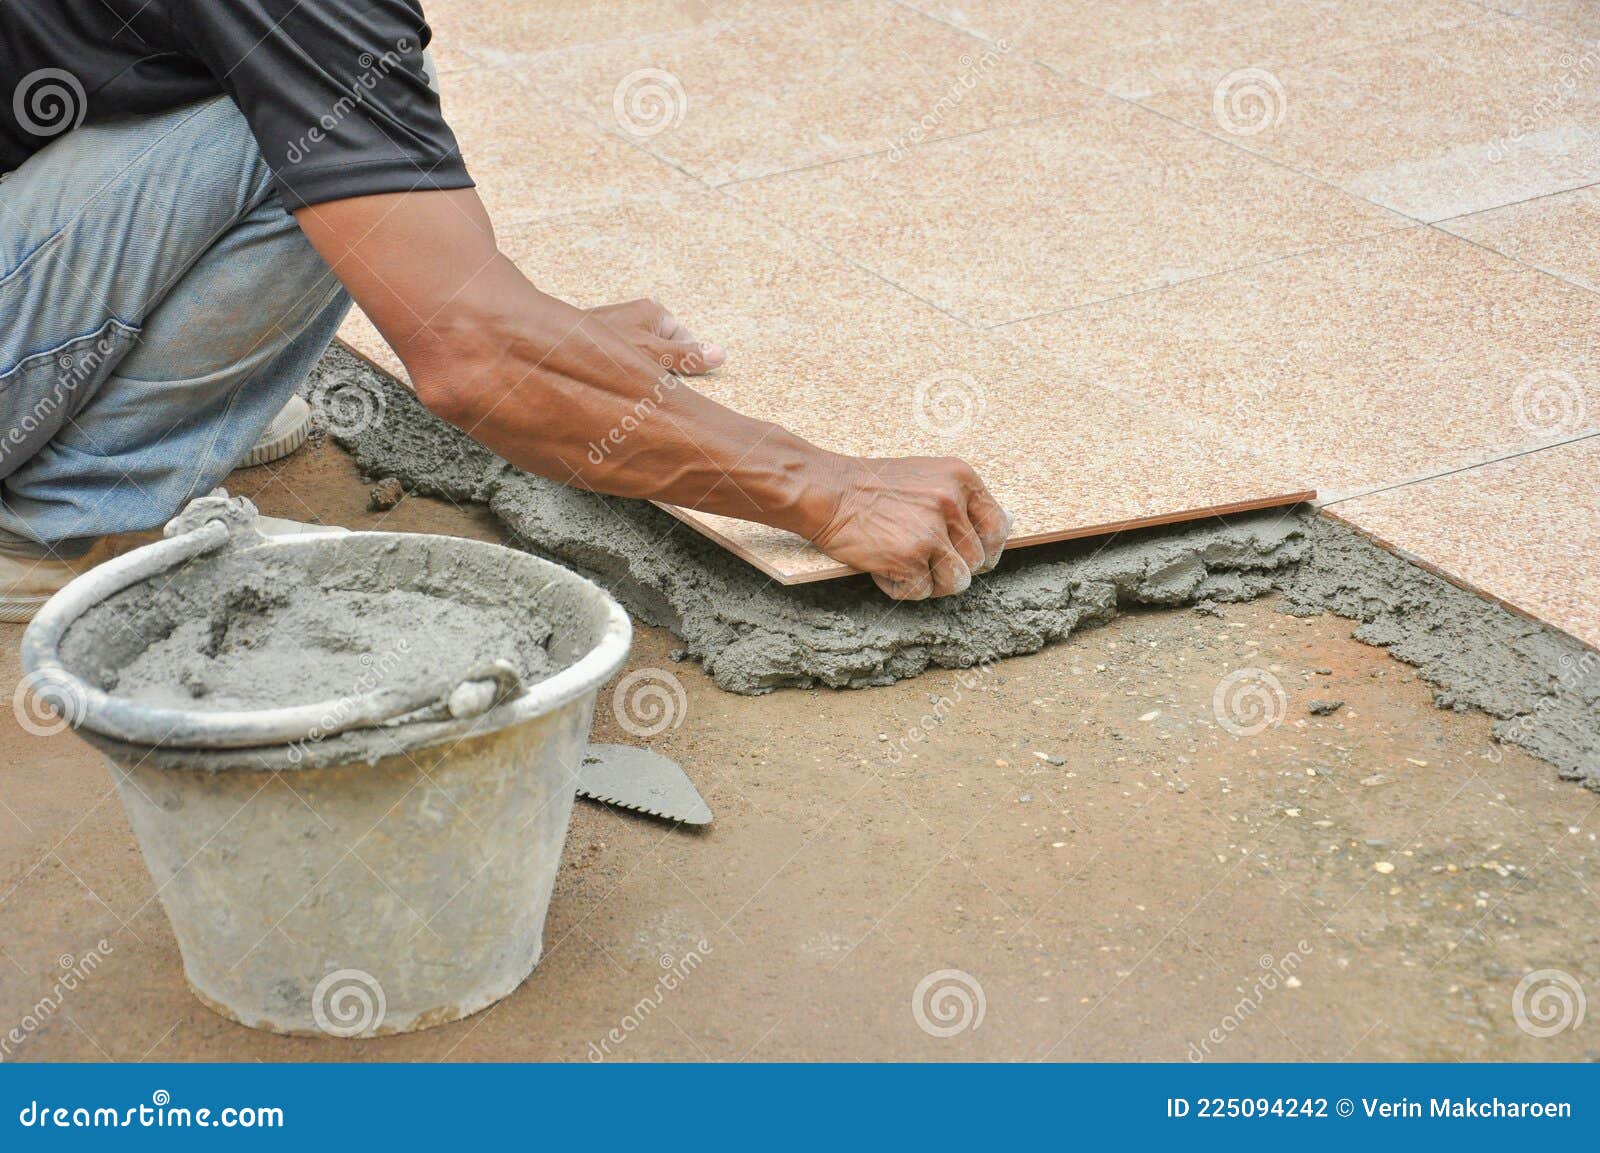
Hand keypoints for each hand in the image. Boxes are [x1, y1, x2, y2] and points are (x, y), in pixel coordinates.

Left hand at [586, 298, 724, 376]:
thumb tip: (720, 354)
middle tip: (647, 387)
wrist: (546, 351)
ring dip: (637, 376)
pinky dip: (618, 375)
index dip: (682, 365)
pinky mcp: (598, 344)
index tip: (670, 381)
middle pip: (663, 350)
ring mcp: (616, 330)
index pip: (685, 341)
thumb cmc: (600, 351)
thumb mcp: (653, 356)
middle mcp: (634, 316)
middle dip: (659, 372)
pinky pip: (620, 362)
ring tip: (625, 386)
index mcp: (652, 311)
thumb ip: (686, 357)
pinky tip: (608, 384)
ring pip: (641, 359)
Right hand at [809, 456, 1011, 599]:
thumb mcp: (928, 477)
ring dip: (931, 582)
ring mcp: (932, 531)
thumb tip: (1007, 526)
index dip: (986, 549)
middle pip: (978, 560)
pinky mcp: (910, 557)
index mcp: (961, 478)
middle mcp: (951, 502)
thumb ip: (963, 500)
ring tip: (904, 565)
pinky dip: (902, 587)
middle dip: (953, 568)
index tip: (970, 556)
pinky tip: (884, 568)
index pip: (998, 526)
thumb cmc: (871, 486)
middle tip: (925, 562)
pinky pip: (922, 591)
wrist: (827, 491)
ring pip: (957, 581)